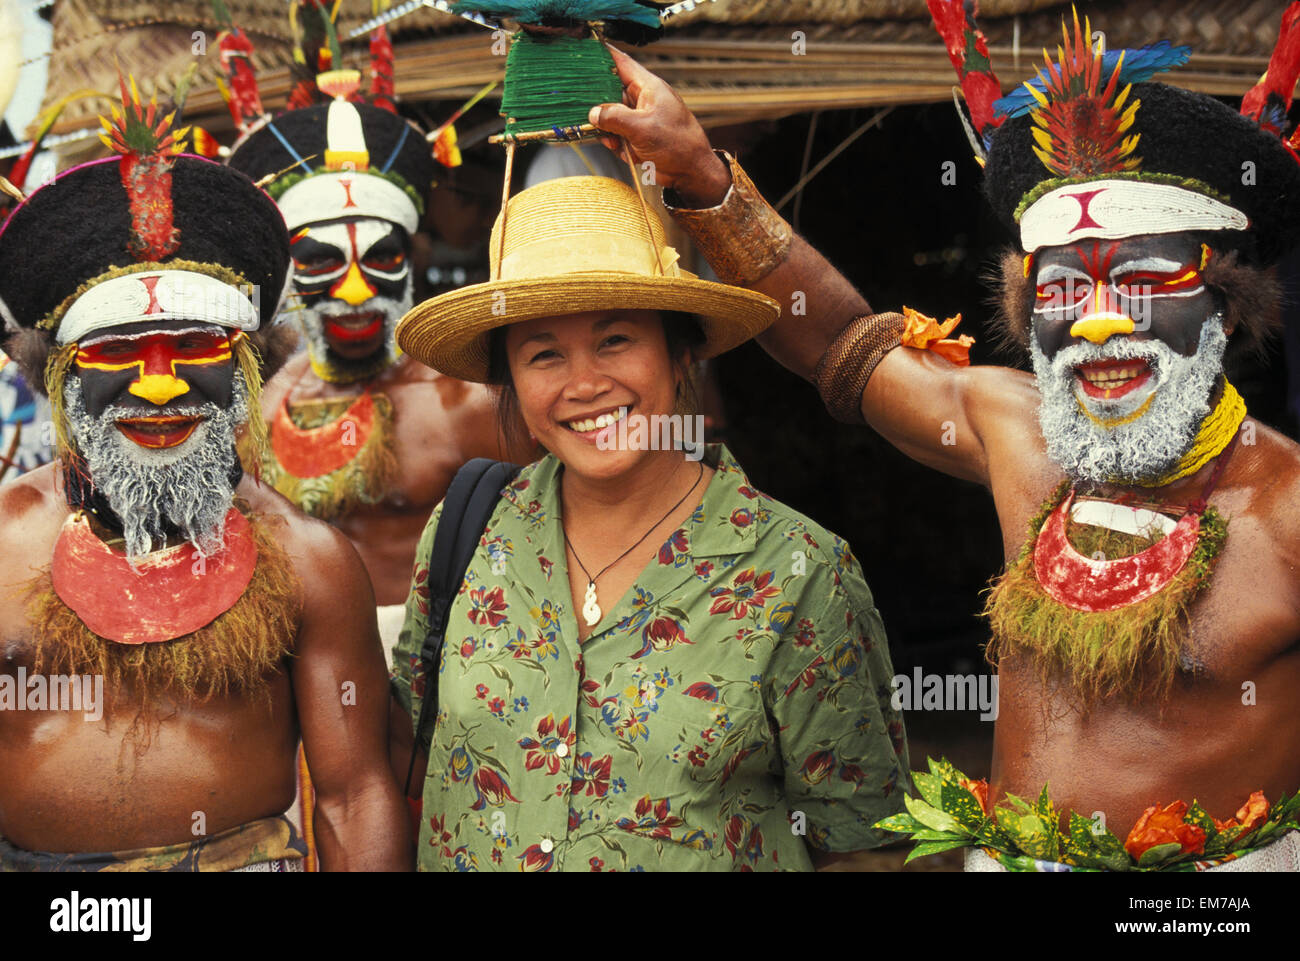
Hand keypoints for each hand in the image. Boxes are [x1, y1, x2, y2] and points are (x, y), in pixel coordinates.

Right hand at [587, 45, 731, 207]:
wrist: (691, 172)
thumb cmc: (678, 144)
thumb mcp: (642, 128)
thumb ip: (614, 117)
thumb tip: (593, 113)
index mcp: (648, 87)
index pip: (621, 63)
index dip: (601, 56)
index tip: (582, 52)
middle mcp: (642, 99)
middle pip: (609, 90)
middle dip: (597, 102)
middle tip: (584, 109)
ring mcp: (638, 118)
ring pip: (609, 115)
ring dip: (605, 127)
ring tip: (610, 138)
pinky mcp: (636, 135)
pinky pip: (616, 133)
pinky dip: (614, 142)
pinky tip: (621, 149)